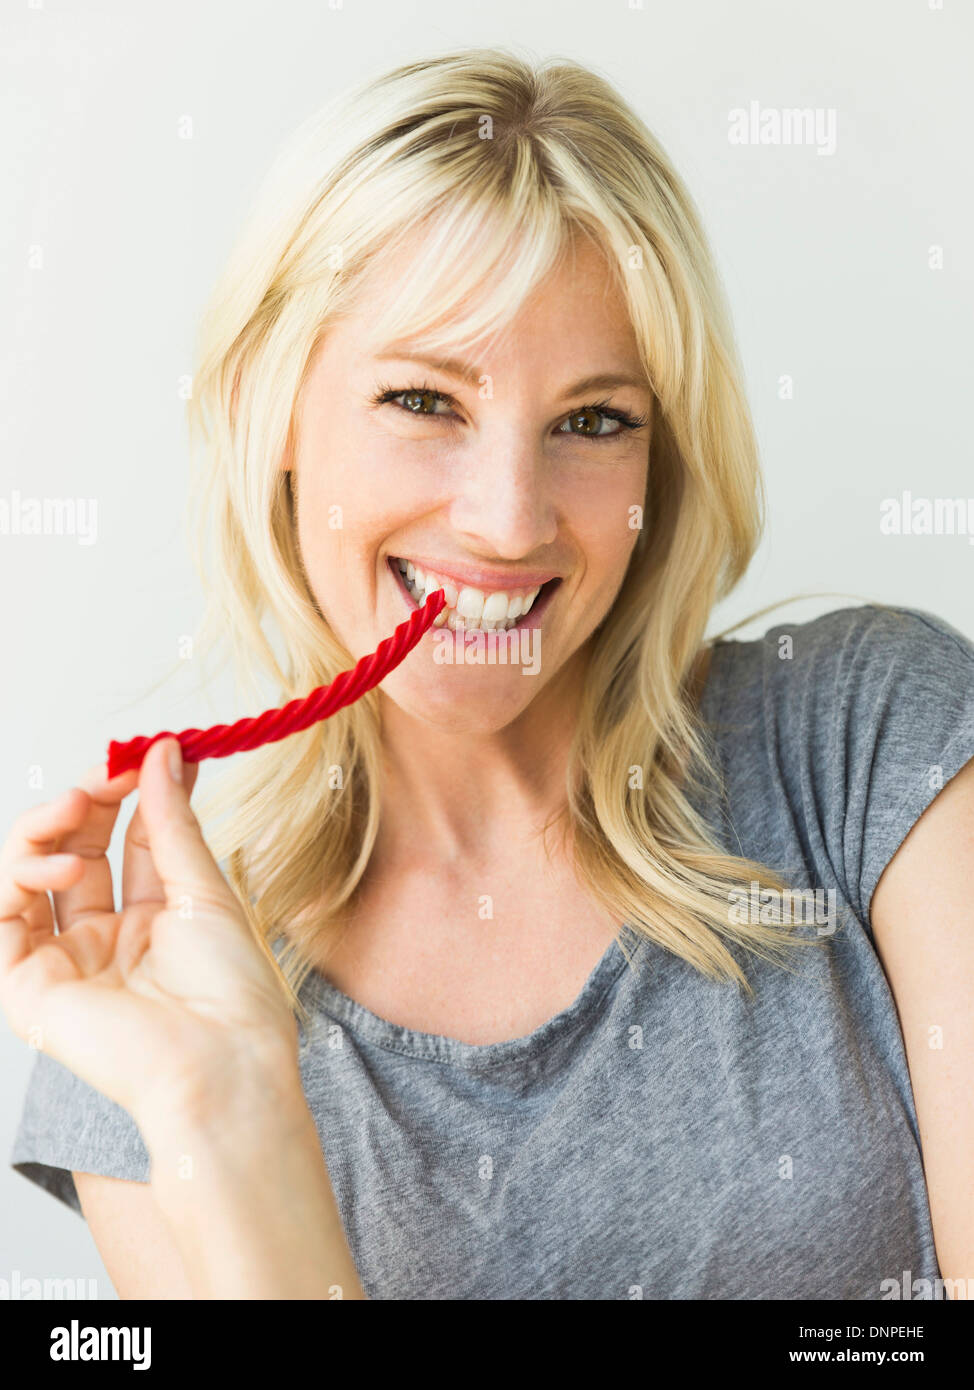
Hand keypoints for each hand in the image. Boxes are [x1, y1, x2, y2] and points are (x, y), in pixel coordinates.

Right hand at [0, 738, 299, 1130]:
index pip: (129, 839)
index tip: (156, 751)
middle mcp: (107, 941)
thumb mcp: (205, 890)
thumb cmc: (231, 993)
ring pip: (27, 877)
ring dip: (44, 829)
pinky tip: (61, 866)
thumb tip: (164, 754)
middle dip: (86, 801)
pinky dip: (17, 879)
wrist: (222, 1064)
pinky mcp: (29, 990)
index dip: (133, 792)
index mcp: (156, 922)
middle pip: (75, 850)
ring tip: (77, 806)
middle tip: (110, 770)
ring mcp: (66, 964)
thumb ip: (172, 824)